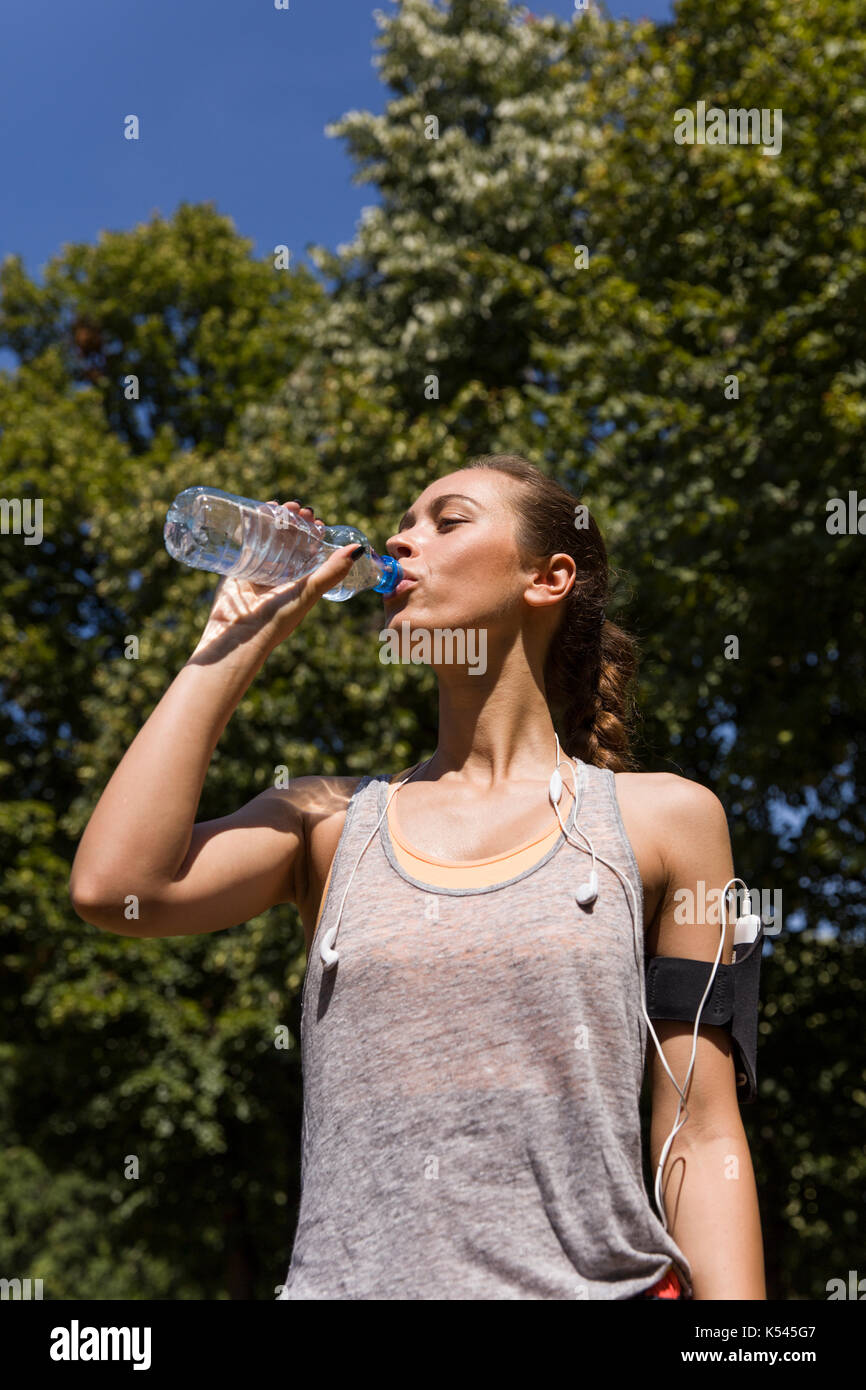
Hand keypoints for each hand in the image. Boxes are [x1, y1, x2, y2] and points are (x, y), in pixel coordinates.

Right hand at [191, 499, 359, 662]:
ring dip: (276, 519)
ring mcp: (259, 569)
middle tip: (298, 509)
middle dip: (295, 521)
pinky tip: (258, 511)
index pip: (310, 550)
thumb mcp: (308, 592)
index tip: (316, 520)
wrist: (239, 634)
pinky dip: (253, 524)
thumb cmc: (277, 618)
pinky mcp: (238, 566)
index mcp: (300, 581)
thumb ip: (331, 572)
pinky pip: (246, 540)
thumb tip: (359, 549)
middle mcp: (281, 574)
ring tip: (281, 505)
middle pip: (290, 539)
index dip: (314, 533)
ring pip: (269, 537)